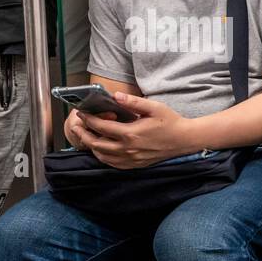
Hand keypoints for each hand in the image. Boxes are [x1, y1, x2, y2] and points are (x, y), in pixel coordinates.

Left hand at [69, 92, 193, 168]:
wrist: (185, 140)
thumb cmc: (171, 122)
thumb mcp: (154, 107)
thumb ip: (133, 102)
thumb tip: (115, 95)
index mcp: (131, 133)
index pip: (101, 127)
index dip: (88, 119)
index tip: (81, 113)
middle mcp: (128, 149)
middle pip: (96, 144)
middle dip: (83, 134)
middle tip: (76, 126)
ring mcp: (131, 159)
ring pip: (101, 155)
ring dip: (91, 146)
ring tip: (86, 136)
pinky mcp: (135, 165)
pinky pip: (112, 163)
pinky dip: (102, 156)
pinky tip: (101, 148)